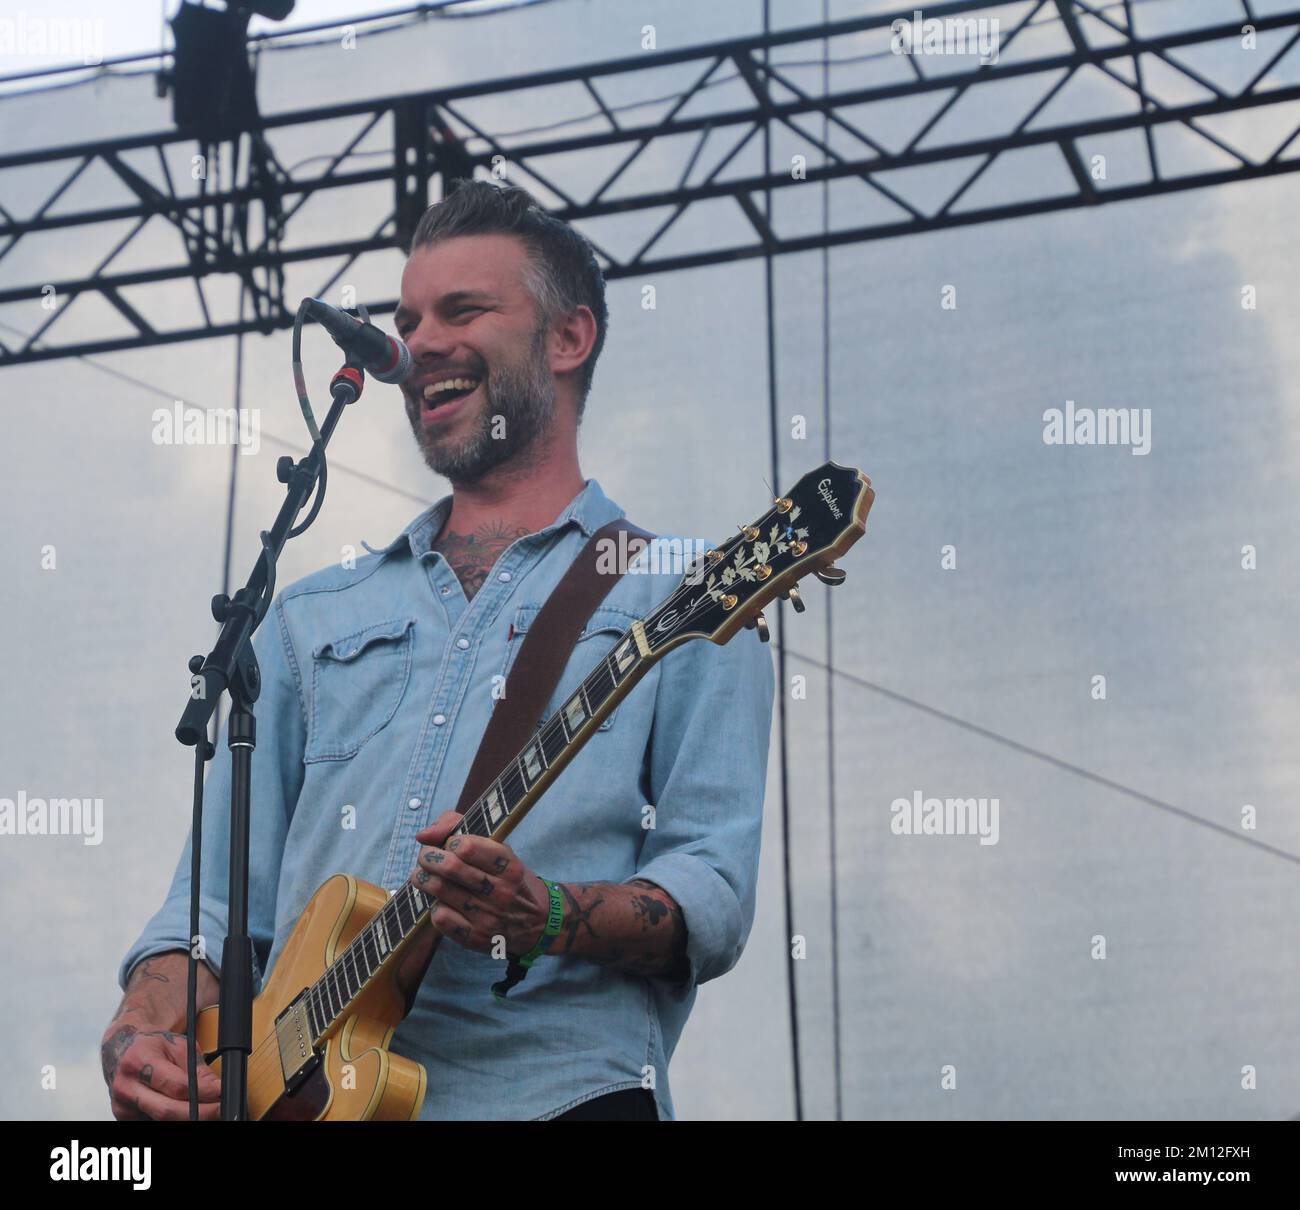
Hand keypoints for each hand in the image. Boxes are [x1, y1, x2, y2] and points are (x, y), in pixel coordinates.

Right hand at [101, 1019, 220, 1120]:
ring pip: (161, 1120)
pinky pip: (153, 1123)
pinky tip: (188, 1113)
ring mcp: (122, 1106)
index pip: (176, 1085)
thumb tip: (216, 1088)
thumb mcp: (179, 1046)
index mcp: (138, 1061)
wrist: (123, 1050)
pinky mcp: (124, 1118)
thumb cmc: (152, 1046)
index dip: (203, 1092)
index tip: (221, 1092)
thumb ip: (197, 1068)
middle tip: (219, 1109)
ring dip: (188, 1117)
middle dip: (199, 1112)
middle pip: (167, 1110)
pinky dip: (174, 1119)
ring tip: (208, 1110)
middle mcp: (126, 1086)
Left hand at [408, 810, 549, 953]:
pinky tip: (439, 902)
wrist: (537, 923)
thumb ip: (459, 828)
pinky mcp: (475, 938)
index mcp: (510, 867)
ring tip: (424, 876)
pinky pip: (441, 918)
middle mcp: (502, 892)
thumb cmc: (510, 880)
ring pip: (440, 890)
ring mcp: (489, 917)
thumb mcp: (500, 849)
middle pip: (450, 867)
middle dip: (428, 857)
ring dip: (423, 879)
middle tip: (426, 858)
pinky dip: (433, 906)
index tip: (448, 845)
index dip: (449, 841)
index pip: (466, 846)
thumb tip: (423, 835)